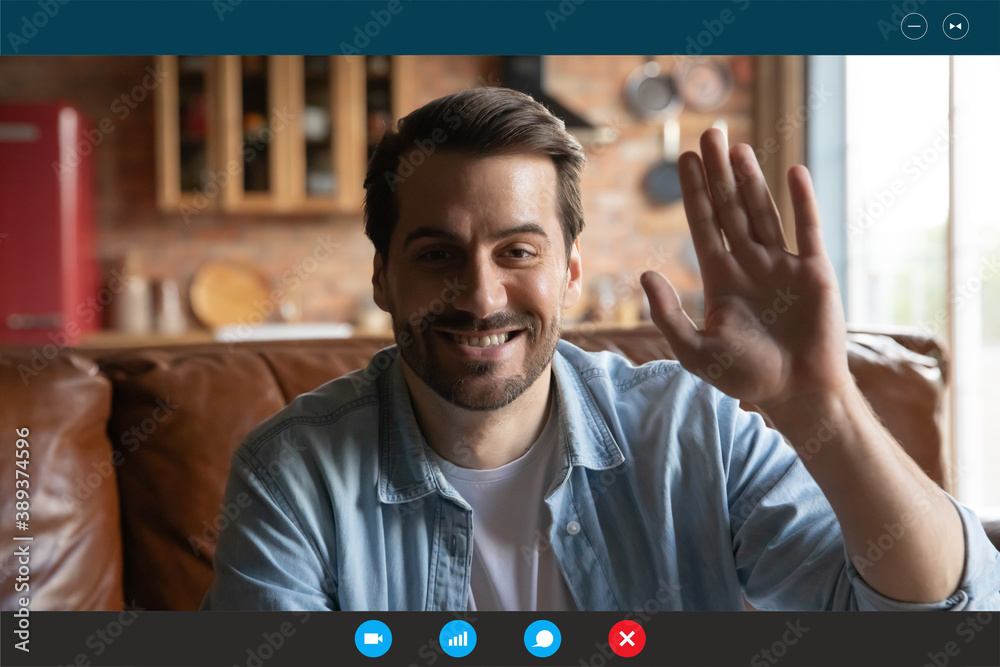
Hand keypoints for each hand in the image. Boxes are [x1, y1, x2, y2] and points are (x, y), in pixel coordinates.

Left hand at [641, 129, 852, 412]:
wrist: (797, 394)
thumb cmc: (746, 377)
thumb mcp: (695, 351)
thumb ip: (668, 314)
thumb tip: (644, 274)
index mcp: (721, 279)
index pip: (703, 225)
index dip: (693, 193)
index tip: (683, 160)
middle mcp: (749, 265)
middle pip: (730, 208)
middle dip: (718, 172)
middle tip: (709, 134)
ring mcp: (782, 265)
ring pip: (763, 212)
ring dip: (751, 179)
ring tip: (737, 147)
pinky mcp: (814, 271)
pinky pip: (808, 229)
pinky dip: (802, 201)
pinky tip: (792, 172)